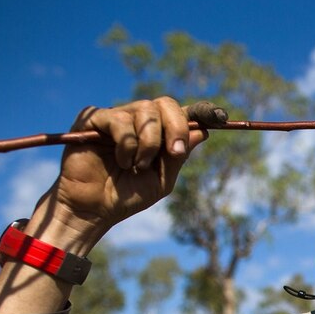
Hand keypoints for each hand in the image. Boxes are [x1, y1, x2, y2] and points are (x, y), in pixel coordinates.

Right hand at [42, 97, 208, 243]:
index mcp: (157, 133)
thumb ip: (179, 155)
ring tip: (136, 165)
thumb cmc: (127, 196)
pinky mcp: (93, 118)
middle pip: (166, 104)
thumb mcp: (162, 179)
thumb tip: (203, 131)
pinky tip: (120, 161)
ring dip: (147, 143)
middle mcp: (138, 120)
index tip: (221, 118)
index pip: (182, 113)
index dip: (203, 111)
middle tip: (174, 152)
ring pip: (144, 111)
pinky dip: (126, 145)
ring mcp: (116, 116)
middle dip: (176, 128)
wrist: (95, 210)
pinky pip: (119, 120)